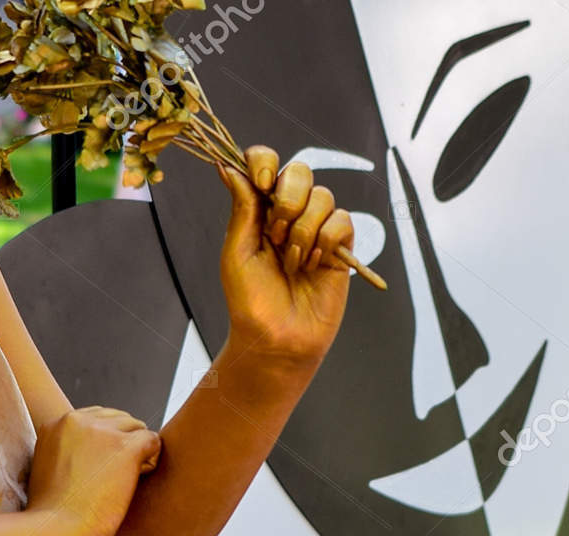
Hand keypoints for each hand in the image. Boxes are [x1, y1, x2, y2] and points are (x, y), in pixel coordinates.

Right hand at [26, 405, 161, 535]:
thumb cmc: (52, 517)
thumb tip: (96, 455)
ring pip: (136, 427)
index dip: (104, 443)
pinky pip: (152, 440)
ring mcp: (101, 432)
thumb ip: (66, 454)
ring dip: (137, 451)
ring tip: (124, 481)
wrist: (55, 531)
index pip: (93, 418)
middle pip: (117, 418)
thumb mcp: (47, 472)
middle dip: (121, 443)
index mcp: (56, 424)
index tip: (101, 468)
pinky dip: (152, 459)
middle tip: (114, 476)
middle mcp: (76, 420)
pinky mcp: (124, 448)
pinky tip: (139, 478)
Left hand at [219, 147, 354, 379]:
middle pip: (300, 171)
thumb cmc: (251, 302)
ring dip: (303, 232)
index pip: (265, 162)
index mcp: (260, 210)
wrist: (276, 340)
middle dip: (288, 200)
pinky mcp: (340, 246)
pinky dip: (325, 243)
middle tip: (276, 237)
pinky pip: (341, 220)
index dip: (265, 161)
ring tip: (293, 264)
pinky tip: (314, 267)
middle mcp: (289, 214)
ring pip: (322, 196)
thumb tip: (227, 166)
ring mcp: (316, 228)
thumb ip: (241, 208)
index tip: (262, 183)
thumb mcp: (236, 253)